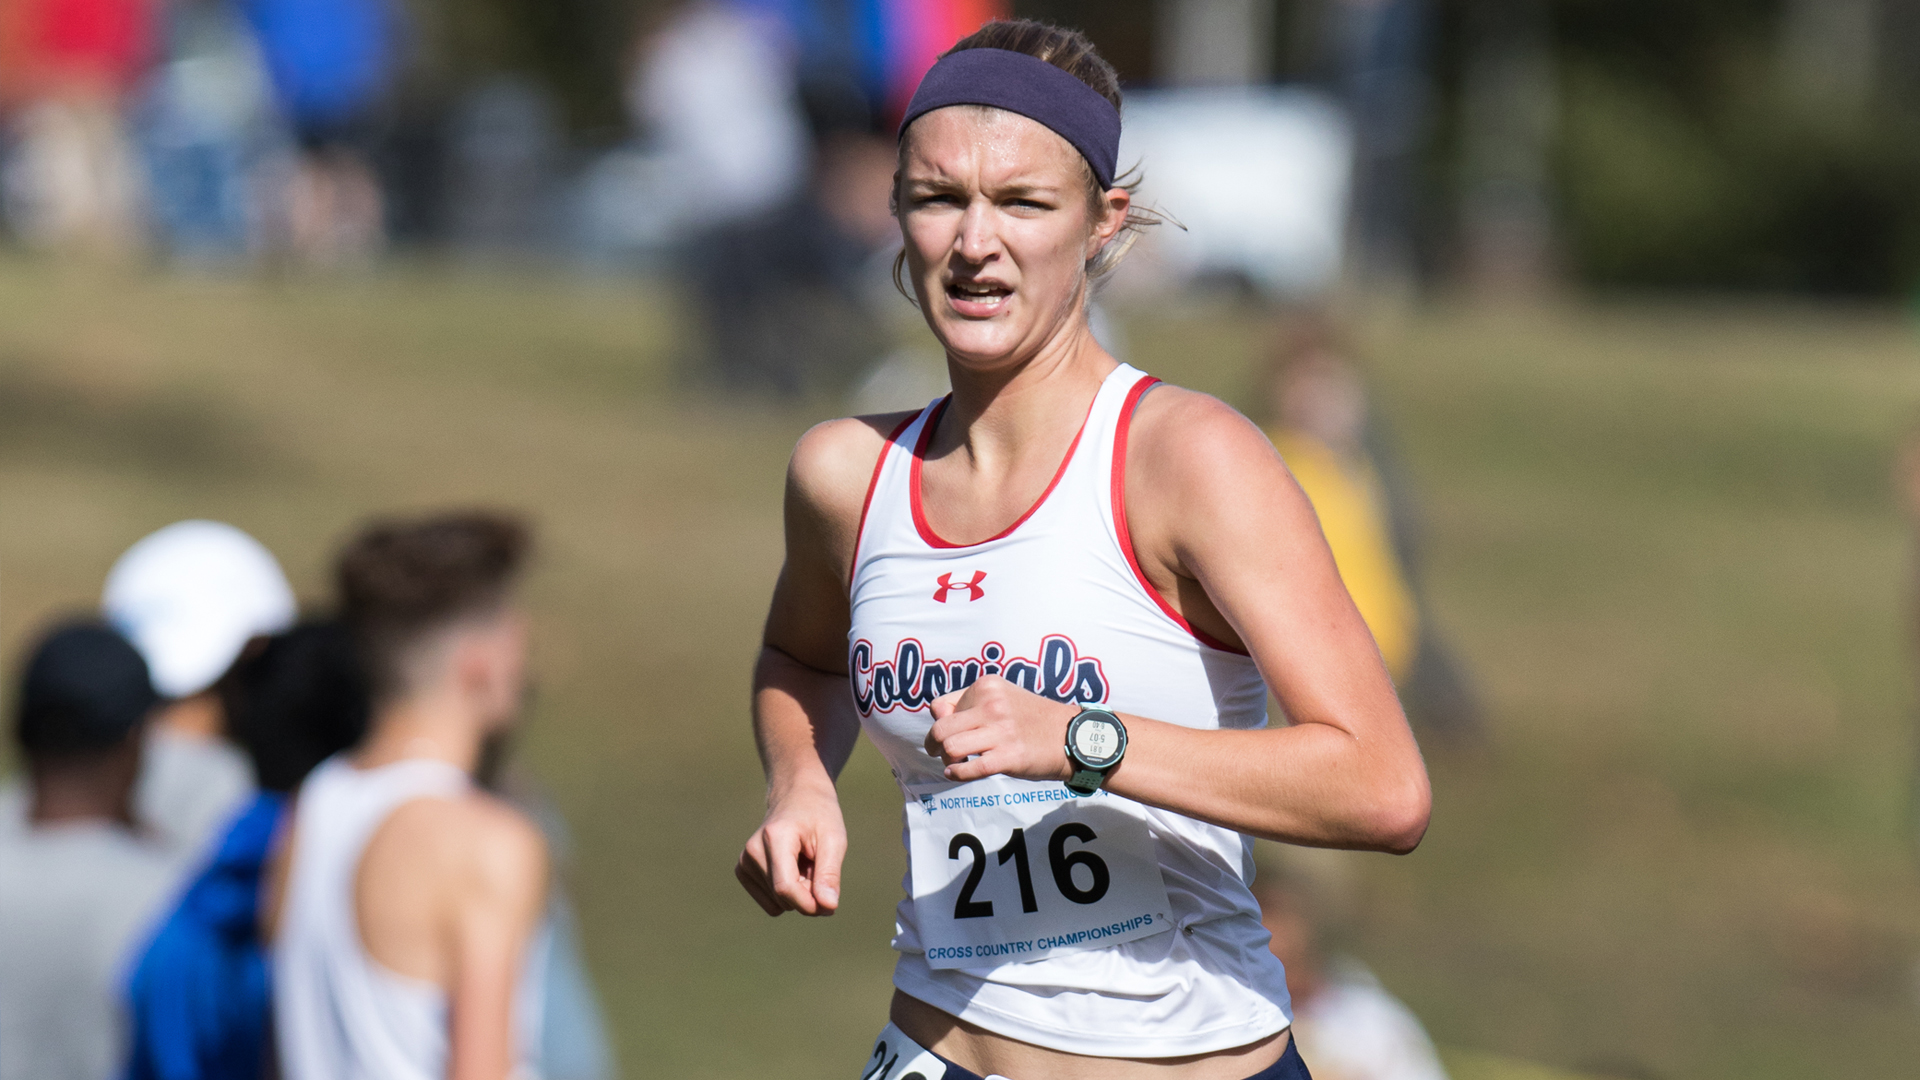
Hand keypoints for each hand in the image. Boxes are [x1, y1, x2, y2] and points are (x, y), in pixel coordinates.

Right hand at [736, 784, 845, 916]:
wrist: (798, 795)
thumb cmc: (819, 816)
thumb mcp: (834, 839)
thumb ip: (830, 874)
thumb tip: (828, 907)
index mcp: (774, 837)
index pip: (785, 888)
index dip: (809, 904)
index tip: (829, 906)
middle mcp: (753, 850)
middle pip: (782, 897)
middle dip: (807, 895)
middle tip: (819, 868)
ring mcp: (745, 860)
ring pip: (777, 903)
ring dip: (798, 892)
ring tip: (804, 864)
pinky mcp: (743, 869)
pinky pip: (770, 902)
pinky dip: (785, 893)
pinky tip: (791, 869)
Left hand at [925, 675, 1076, 783]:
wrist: (1071, 736)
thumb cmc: (1032, 719)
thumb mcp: (1003, 697)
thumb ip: (970, 702)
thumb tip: (937, 716)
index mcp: (987, 686)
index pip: (940, 706)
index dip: (940, 723)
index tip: (950, 733)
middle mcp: (992, 705)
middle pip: (940, 729)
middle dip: (935, 745)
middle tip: (941, 753)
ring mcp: (1001, 731)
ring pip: (950, 748)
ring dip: (947, 760)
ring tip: (956, 763)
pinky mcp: (1009, 756)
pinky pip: (969, 768)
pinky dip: (957, 774)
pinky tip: (957, 773)